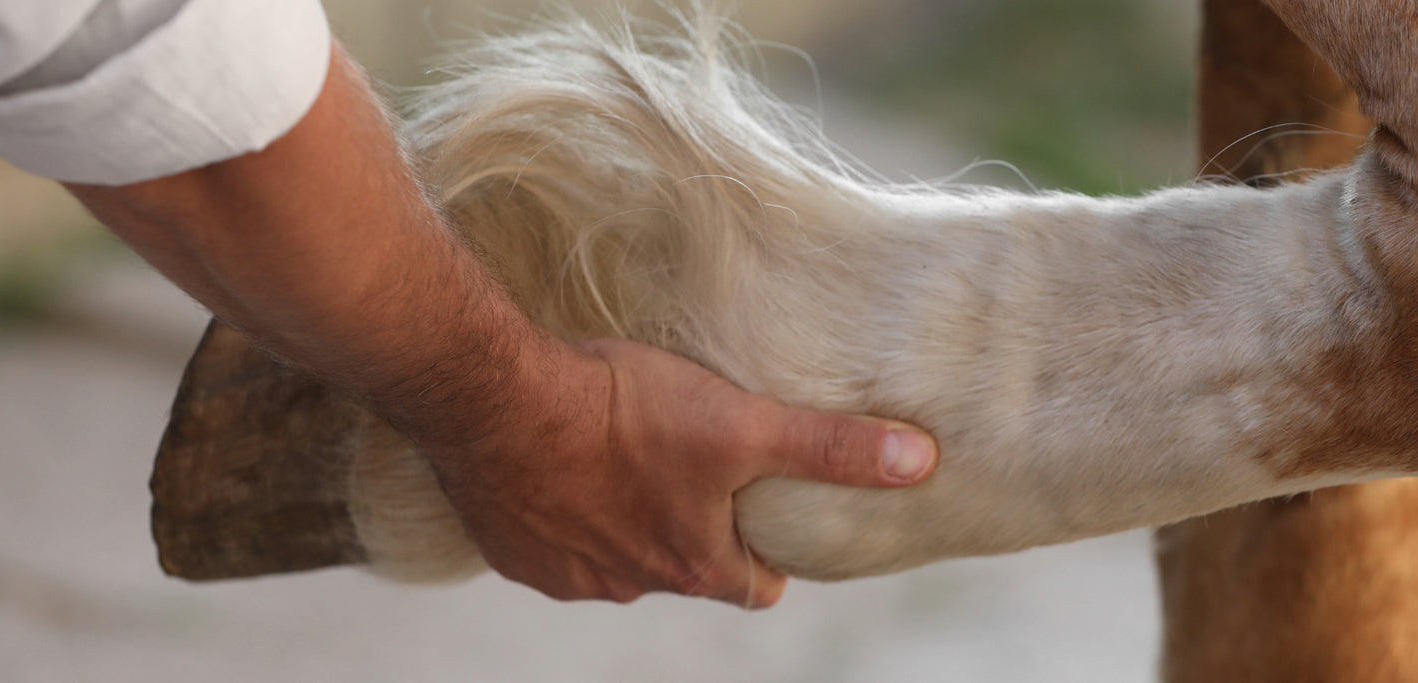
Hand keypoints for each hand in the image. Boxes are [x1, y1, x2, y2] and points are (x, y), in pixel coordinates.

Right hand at [417, 337, 937, 607]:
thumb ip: (830, 449)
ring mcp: (566, 572)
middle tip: (702, 466)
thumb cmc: (622, 410)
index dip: (771, 554)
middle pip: (687, 568)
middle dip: (698, 527)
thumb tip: (921, 462)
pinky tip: (568, 460)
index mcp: (691, 564)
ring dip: (628, 515)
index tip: (772, 513)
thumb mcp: (743, 423)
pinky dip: (566, 509)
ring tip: (633, 452)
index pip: (756, 588)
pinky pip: (553, 540)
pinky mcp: (511, 550)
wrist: (496, 399)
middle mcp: (629, 584)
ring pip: (618, 556)